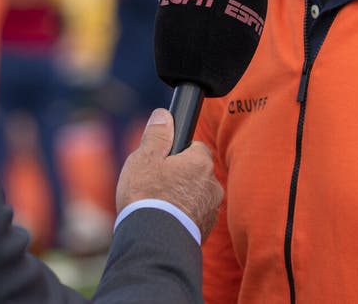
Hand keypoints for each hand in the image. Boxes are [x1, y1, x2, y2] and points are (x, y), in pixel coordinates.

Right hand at [116, 109, 222, 240]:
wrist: (152, 243)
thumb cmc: (147, 197)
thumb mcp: (145, 157)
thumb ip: (157, 133)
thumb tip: (164, 114)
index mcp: (201, 162)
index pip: (195, 148)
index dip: (176, 154)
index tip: (162, 163)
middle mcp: (212, 185)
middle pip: (196, 172)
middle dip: (180, 176)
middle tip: (156, 186)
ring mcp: (211, 210)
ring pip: (196, 195)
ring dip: (182, 198)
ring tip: (158, 207)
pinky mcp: (205, 231)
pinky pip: (195, 216)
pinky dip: (182, 217)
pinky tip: (165, 221)